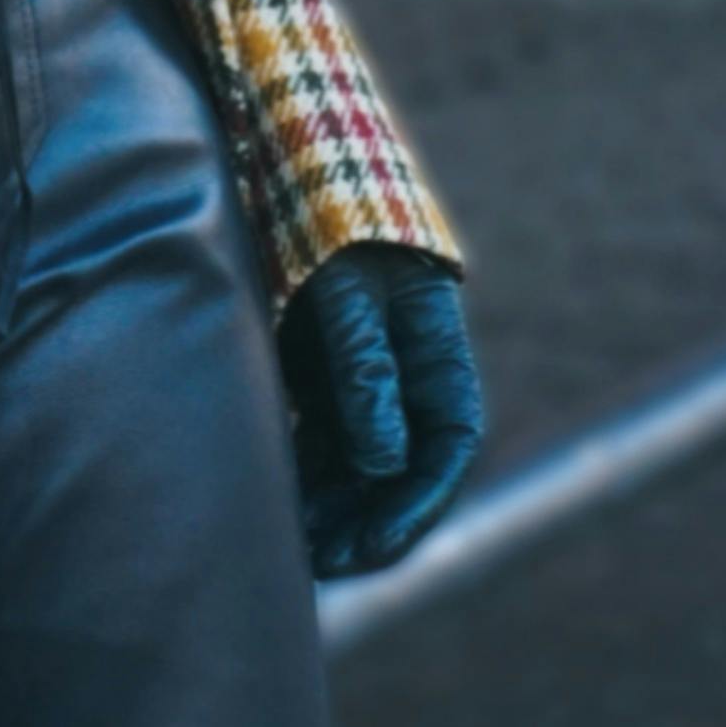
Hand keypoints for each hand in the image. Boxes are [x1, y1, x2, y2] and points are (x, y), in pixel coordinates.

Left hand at [278, 243, 483, 579]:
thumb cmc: (324, 220)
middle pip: (404, 469)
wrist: (282, 165)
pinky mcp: (317, 379)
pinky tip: (277, 506)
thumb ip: (365, 368)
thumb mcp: (346, 288)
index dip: (418, 504)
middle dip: (370, 522)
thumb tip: (384, 464)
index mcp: (435, 351)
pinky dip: (306, 479)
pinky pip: (321, 444)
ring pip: (360, 466)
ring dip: (335, 510)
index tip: (376, 546)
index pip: (448, 446)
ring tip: (294, 547)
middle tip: (324, 561)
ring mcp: (361, 380)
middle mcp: (406, 375)